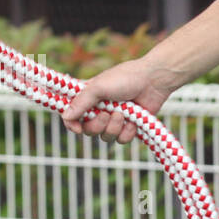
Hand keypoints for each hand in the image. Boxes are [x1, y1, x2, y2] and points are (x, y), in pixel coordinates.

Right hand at [60, 58, 175, 143]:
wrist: (153, 81)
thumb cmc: (124, 78)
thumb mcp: (97, 88)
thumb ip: (80, 103)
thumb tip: (65, 116)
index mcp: (87, 97)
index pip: (71, 115)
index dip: (71, 124)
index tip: (77, 128)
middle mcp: (98, 109)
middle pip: (88, 129)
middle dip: (97, 125)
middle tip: (106, 114)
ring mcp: (113, 119)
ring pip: (105, 136)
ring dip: (114, 127)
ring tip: (123, 113)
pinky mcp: (128, 126)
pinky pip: (121, 139)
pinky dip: (127, 131)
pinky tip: (133, 119)